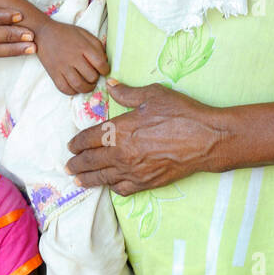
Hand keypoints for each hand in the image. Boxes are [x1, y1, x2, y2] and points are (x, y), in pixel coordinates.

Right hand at [33, 20, 108, 94]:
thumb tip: (105, 60)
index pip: (100, 63)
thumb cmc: (66, 33)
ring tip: (88, 85)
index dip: (105, 70)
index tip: (104, 70)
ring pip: (79, 85)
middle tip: (94, 77)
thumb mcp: (84, 34)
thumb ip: (97, 45)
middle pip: (91, 76)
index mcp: (83, 46)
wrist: (44, 33)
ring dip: (86, 88)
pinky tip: (75, 87)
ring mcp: (62, 66)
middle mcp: (73, 57)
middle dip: (96, 79)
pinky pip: (64, 88)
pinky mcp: (53, 73)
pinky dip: (72, 91)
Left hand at [65, 80, 224, 194]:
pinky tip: (110, 186)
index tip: (70, 145)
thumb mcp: (152, 95)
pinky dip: (113, 187)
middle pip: (91, 161)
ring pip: (103, 178)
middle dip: (76, 164)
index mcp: (119, 130)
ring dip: (88, 179)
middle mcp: (121, 153)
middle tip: (68, 166)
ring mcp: (133, 170)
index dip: (77, 142)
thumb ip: (127, 92)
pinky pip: (122, 189)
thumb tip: (111, 85)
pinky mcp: (147, 183)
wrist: (205, 139)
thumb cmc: (180, 113)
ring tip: (78, 180)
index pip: (89, 138)